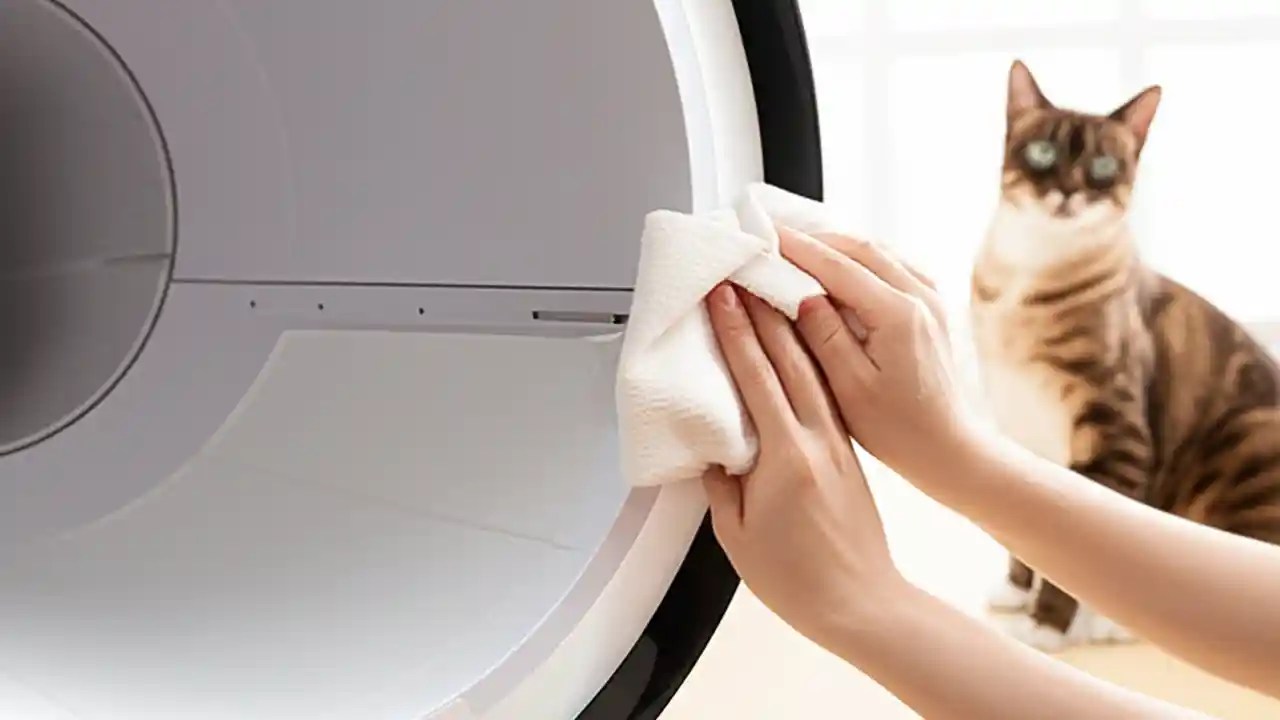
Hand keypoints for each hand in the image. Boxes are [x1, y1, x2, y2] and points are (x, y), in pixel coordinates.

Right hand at [701, 283, 903, 643]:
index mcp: (788, 454)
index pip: (758, 373)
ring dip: (796, 322)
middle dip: (767, 307)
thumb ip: (722, 483)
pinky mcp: (848, 451)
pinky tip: (806, 344)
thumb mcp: (738, 534)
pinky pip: (827, 389)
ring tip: (777, 287)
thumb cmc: (802, 580)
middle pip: (793, 355)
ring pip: (817, 366)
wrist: (864, 605)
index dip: (737, 329)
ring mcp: (839, 442)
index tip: (723, 293)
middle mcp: (820, 438)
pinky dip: (814, 356)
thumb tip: (712, 450)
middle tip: (749, 269)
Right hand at [779, 227, 980, 496]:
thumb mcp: (849, 388)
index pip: (839, 266)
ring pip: (877, 252)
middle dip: (814, 238)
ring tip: (798, 245)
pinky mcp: (930, 307)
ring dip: (836, 245)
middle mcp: (920, 297)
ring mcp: (930, 298)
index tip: (763, 235)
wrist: (947, 448)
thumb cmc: (897, 429)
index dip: (797, 248)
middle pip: (860, 248)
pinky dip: (858, 258)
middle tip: (773, 235)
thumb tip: (799, 292)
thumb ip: (823, 334)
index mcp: (898, 315)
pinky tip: (837, 266)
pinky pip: (891, 265)